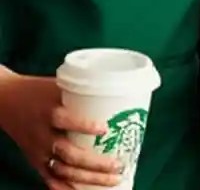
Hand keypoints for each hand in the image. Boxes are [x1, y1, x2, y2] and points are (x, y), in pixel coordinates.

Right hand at [0, 71, 123, 188]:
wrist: (6, 101)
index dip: (84, 126)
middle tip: (118, 165)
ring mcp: (38, 151)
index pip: (64, 120)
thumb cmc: (39, 91)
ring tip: (113, 180)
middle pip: (68, 153)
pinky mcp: (35, 161)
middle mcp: (42, 135)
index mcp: (48, 112)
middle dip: (95, 163)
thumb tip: (122, 91)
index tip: (104, 129)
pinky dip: (67, 188)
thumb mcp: (59, 86)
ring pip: (63, 170)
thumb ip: (84, 93)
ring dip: (89, 178)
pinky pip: (50, 180)